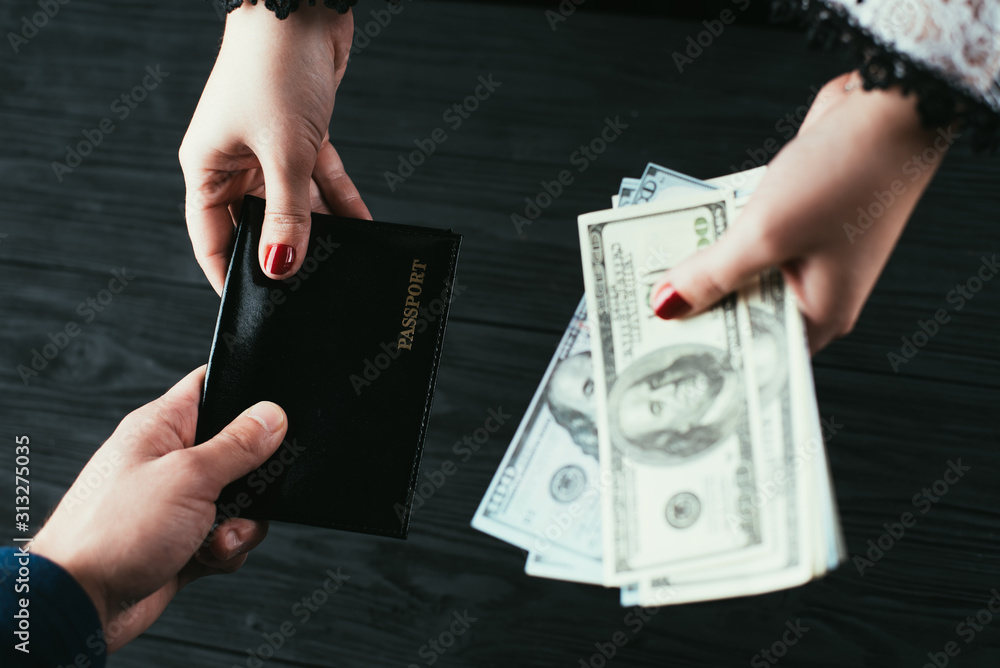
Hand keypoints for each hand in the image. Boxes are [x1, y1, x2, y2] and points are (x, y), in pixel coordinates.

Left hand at [30, 367, 286, 652]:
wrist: (83, 602)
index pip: (209, 386)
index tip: (273, 412)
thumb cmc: (113, 532)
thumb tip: (272, 415)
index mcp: (161, 427)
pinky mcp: (183, 539)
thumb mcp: (189, 476)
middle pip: (237, 450)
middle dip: (253, 477)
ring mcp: (176, 502)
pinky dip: (227, 549)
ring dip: (242, 522)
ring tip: (220, 535)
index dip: (244, 392)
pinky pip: (227, 535)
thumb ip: (238, 445)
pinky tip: (208, 557)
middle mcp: (168, 460)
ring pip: (239, 499)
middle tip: (246, 490)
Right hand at [180, 3, 370, 294]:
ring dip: (321, 229)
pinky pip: (320, 180)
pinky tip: (362, 226)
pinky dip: (341, 200)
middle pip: (258, 223)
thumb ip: (287, 214)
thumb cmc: (274, 69)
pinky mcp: (300, 136)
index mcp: (208, 168)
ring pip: (295, 204)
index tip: (254, 307)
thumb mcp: (283, 154)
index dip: (231, 273)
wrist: (303, 8)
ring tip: (343, 262)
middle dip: (285, 252)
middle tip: (311, 287)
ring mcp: (268, 149)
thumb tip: (280, 266)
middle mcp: (234, 162)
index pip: (212, 237)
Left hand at [650, 72, 953, 352]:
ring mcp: (808, 256)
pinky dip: (721, 239)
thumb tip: (670, 305)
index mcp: (822, 313)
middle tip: (645, 309)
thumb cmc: (848, 173)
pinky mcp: (798, 223)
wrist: (890, 107)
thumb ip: (712, 274)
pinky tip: (686, 235)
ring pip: (742, 275)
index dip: (709, 353)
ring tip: (653, 273)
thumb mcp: (764, 233)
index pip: (755, 354)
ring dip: (705, 269)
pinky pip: (749, 242)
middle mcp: (817, 291)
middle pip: (742, 314)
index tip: (663, 351)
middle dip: (698, 308)